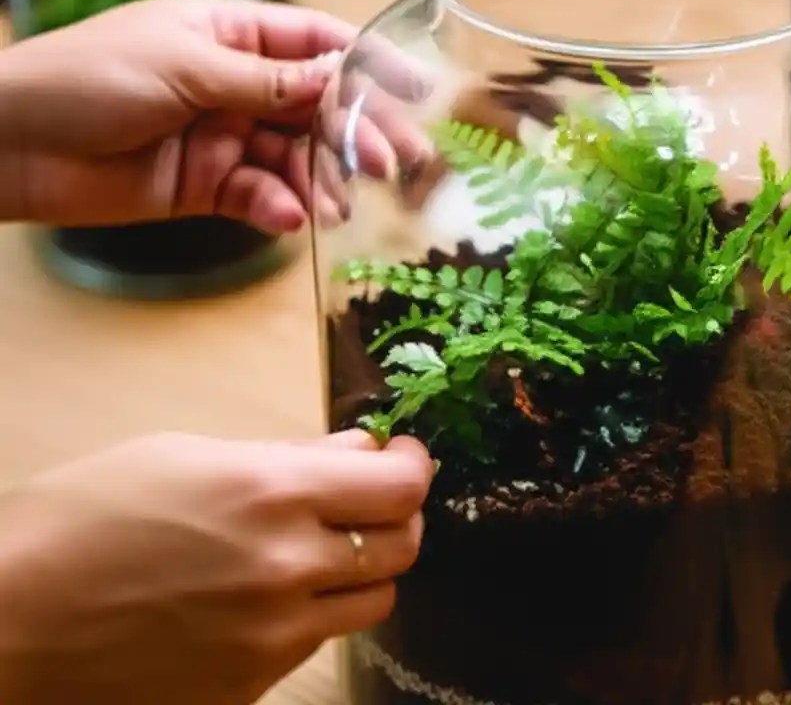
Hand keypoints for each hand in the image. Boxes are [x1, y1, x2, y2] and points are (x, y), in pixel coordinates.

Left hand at [0, 0, 369, 232]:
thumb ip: (269, 83)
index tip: (413, 92)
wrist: (12, 146)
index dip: (365, 67)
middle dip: (355, 135)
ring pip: (295, 160)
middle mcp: (233, 86)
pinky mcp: (206, 187)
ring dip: (321, 181)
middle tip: (394, 166)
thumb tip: (339, 82)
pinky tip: (287, 217)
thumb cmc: (85, 80)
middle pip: (316, 109)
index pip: (314, 47)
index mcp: (228, 38)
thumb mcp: (187, 68)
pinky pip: (260, 198)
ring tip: (338, 204)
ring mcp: (222, 137)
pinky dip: (278, 209)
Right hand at [0, 429, 432, 704]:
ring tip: (320, 550)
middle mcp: (287, 566)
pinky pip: (318, 643)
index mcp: (271, 493)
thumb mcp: (181, 456)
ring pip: (374, 601)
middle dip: (397, 515)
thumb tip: (357, 448)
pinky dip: (312, 614)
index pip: (399, 485)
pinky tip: (267, 596)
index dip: (412, 466)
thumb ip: (286, 456)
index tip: (402, 456)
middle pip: (403, 544)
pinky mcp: (253, 684)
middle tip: (371, 500)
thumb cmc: (76, 524)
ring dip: (362, 570)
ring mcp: (274, 634)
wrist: (5, 623)